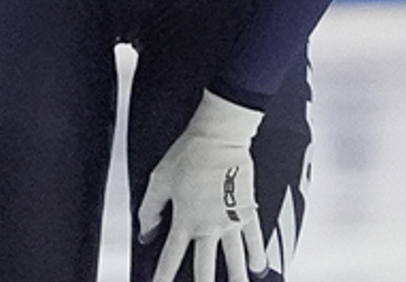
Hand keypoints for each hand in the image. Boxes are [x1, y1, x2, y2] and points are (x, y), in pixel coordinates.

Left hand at [137, 92, 266, 281]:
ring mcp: (230, 221)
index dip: (162, 278)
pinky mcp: (247, 210)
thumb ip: (150, 210)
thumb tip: (146, 231)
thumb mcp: (159, 180)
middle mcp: (209, 226)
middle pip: (204, 268)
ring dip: (235, 278)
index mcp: (185, 220)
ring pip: (233, 260)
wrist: (220, 136)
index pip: (170, 258)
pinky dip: (257, 254)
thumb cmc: (191, 154)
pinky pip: (254, 238)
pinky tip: (259, 267)